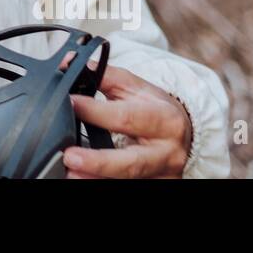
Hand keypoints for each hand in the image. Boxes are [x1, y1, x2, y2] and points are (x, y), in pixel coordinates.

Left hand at [60, 59, 192, 178]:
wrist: (183, 133)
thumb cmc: (153, 108)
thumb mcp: (135, 88)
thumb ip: (103, 76)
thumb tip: (70, 65)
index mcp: (164, 119)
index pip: (126, 117)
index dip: (95, 112)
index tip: (69, 104)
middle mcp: (167, 151)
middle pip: (131, 162)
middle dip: (98, 161)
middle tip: (69, 156)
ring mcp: (163, 174)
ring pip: (127, 180)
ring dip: (94, 178)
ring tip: (69, 173)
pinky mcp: (157, 187)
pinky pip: (128, 188)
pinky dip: (102, 182)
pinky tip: (82, 179)